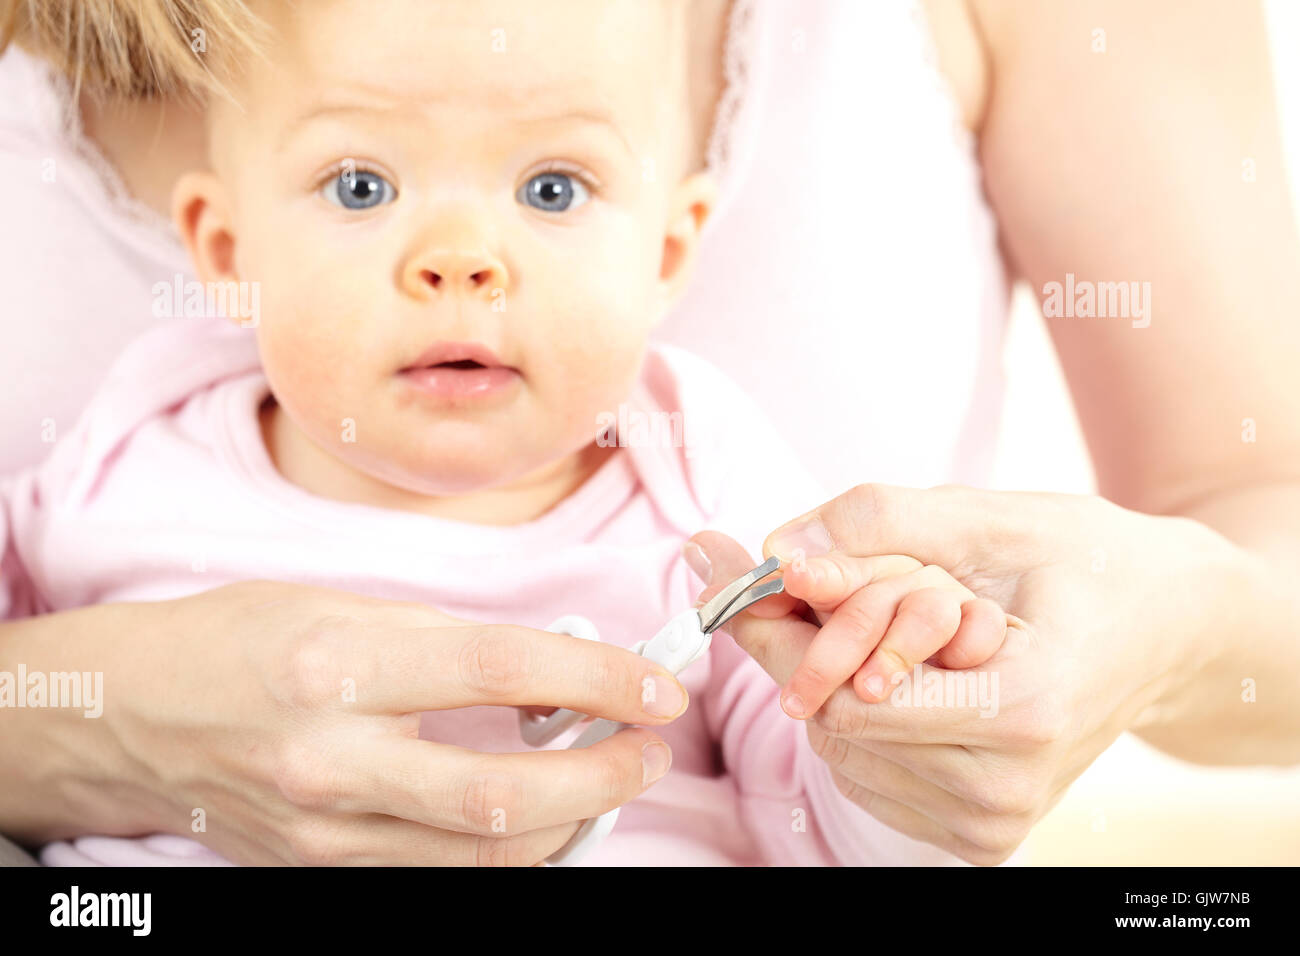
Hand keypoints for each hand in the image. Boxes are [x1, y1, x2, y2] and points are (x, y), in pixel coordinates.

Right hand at [0, 581, 685, 864]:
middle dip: (602, 777)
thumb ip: (448, 639)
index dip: (598, 677)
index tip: (657, 682)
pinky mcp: (323, 869)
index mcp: (338, 665)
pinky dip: (509, 848)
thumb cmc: (237, 639)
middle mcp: (331, 759)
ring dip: (570, 820)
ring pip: (482, 857)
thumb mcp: (342, 603)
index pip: (501, 670)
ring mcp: (326, 831)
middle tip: (651, 747)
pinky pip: (441, 874)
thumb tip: (550, 668)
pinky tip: (541, 810)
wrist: (129, 716)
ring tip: (608, 775)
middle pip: (502, 797)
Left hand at [687, 483, 1236, 863]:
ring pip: (840, 749)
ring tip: (880, 620)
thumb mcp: (998, 518)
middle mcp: (1004, 785)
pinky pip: (865, 772)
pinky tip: (891, 667)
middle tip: (782, 575)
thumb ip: (885, 524)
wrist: (1172, 632)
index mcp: (1022, 708)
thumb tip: (777, 550)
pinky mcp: (977, 831)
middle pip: (834, 723)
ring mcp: (990, 820)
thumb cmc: (1093, 564)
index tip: (723, 568)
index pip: (851, 694)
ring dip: (827, 676)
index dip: (779, 633)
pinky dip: (853, 710)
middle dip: (796, 644)